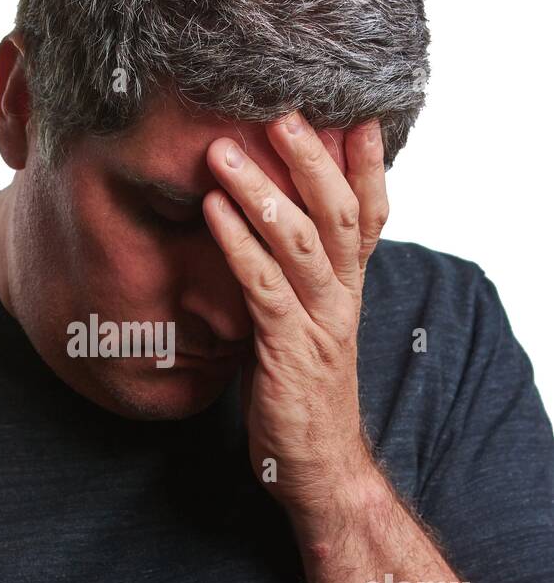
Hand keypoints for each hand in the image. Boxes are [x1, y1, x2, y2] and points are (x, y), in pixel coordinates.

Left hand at [201, 111, 387, 519]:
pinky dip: (238, 245)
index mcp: (348, 289)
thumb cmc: (302, 394)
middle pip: (338, 215)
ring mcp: (320, 323)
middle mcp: (343, 298)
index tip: (357, 114)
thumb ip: (290, 281)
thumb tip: (254, 232)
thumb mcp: (302, 327)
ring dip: (261, 192)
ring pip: (301, 243)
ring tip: (224, 151)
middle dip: (310, 160)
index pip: (369, 215)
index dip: (366, 166)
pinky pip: (264, 288)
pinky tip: (213, 213)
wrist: (318, 470)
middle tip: (279, 112)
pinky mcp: (289, 351)